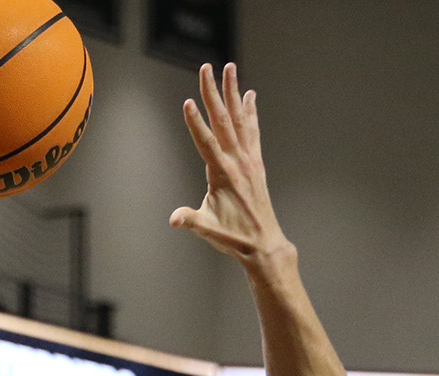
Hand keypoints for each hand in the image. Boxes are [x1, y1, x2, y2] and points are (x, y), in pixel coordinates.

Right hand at [171, 63, 289, 263]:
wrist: (264, 243)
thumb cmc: (233, 237)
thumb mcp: (208, 229)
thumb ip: (190, 220)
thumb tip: (174, 219)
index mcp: (223, 174)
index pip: (206, 143)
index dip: (196, 123)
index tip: (189, 102)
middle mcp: (238, 161)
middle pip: (223, 121)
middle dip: (213, 93)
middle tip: (206, 69)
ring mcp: (249, 159)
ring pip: (240, 119)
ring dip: (233, 92)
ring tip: (230, 69)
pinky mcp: (256, 162)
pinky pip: (253, 130)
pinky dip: (251, 111)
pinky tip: (249, 95)